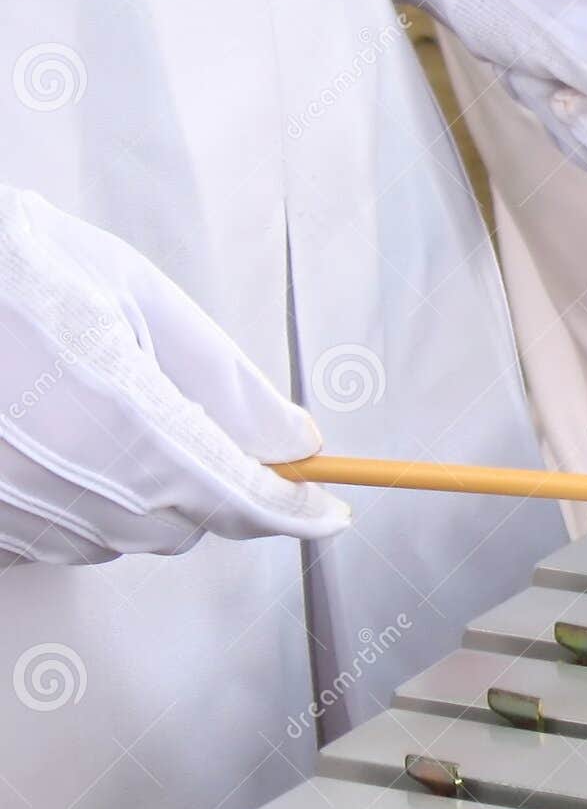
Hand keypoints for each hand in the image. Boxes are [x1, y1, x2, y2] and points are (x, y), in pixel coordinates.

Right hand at [0, 187, 348, 564]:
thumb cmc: (12, 270)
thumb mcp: (133, 295)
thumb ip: (225, 380)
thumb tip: (297, 442)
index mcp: (125, 416)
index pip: (244, 498)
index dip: (298, 512)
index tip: (332, 512)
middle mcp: (74, 480)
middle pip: (188, 524)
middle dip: (209, 483)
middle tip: (177, 409)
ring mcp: (21, 510)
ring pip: (123, 535)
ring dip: (139, 490)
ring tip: (89, 404)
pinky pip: (59, 538)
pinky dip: (77, 502)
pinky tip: (48, 436)